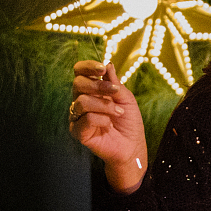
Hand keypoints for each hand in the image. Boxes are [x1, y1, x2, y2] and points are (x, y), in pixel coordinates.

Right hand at [70, 59, 148, 192]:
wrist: (132, 146)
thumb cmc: (129, 122)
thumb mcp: (125, 98)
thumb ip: (114, 82)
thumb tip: (108, 64)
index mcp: (91, 90)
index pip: (79, 72)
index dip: (88, 66)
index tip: (102, 68)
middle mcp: (81, 101)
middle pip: (78, 84)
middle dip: (98, 86)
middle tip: (115, 92)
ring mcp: (77, 116)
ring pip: (82, 101)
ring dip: (104, 105)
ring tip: (118, 112)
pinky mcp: (78, 131)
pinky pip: (86, 119)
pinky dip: (101, 119)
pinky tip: (109, 124)